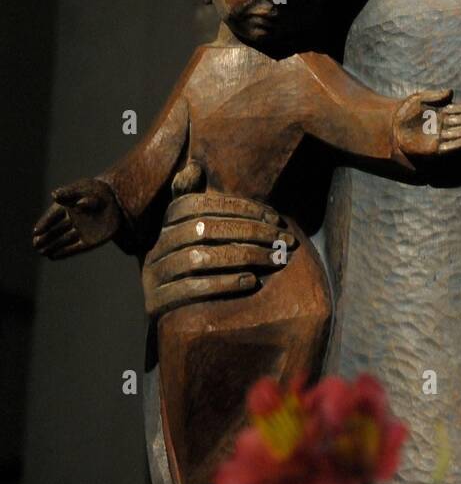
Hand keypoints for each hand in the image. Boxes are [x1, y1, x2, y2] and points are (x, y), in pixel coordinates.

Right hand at [33, 178, 121, 258]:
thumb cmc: (98, 190)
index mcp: (67, 206)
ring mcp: (80, 231)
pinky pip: (75, 247)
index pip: (53, 216)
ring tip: (41, 252)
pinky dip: (65, 252)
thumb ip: (70, 193)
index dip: (44, 223)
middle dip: (45, 238)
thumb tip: (54, 195)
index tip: (36, 231)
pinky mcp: (90, 240)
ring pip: (63, 241)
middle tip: (36, 245)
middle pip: (55, 231)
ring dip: (52, 247)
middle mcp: (72, 220)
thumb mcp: (84, 188)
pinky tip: (53, 256)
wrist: (117, 199)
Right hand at [142, 192, 298, 318]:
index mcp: (166, 223)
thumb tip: (194, 167)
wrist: (171, 315)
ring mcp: (153, 275)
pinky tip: (251, 282)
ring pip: (198, 258)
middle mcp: (155, 245)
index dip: (240, 207)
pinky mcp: (156, 304)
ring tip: (273, 260)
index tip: (276, 217)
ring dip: (242, 257)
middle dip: (250, 232)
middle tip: (284, 240)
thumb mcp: (194, 231)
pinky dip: (223, 284)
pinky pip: (190, 290)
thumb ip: (195, 200)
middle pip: (204, 230)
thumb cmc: (194, 265)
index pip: (201, 204)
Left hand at [392, 88, 460, 158]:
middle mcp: (442, 125)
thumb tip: (451, 92)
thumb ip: (435, 95)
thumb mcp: (419, 98)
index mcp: (440, 112)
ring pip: (457, 135)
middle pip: (460, 123)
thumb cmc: (404, 110)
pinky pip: (450, 146)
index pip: (458, 110)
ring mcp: (439, 136)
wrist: (391, 126)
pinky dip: (460, 143)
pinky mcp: (434, 148)